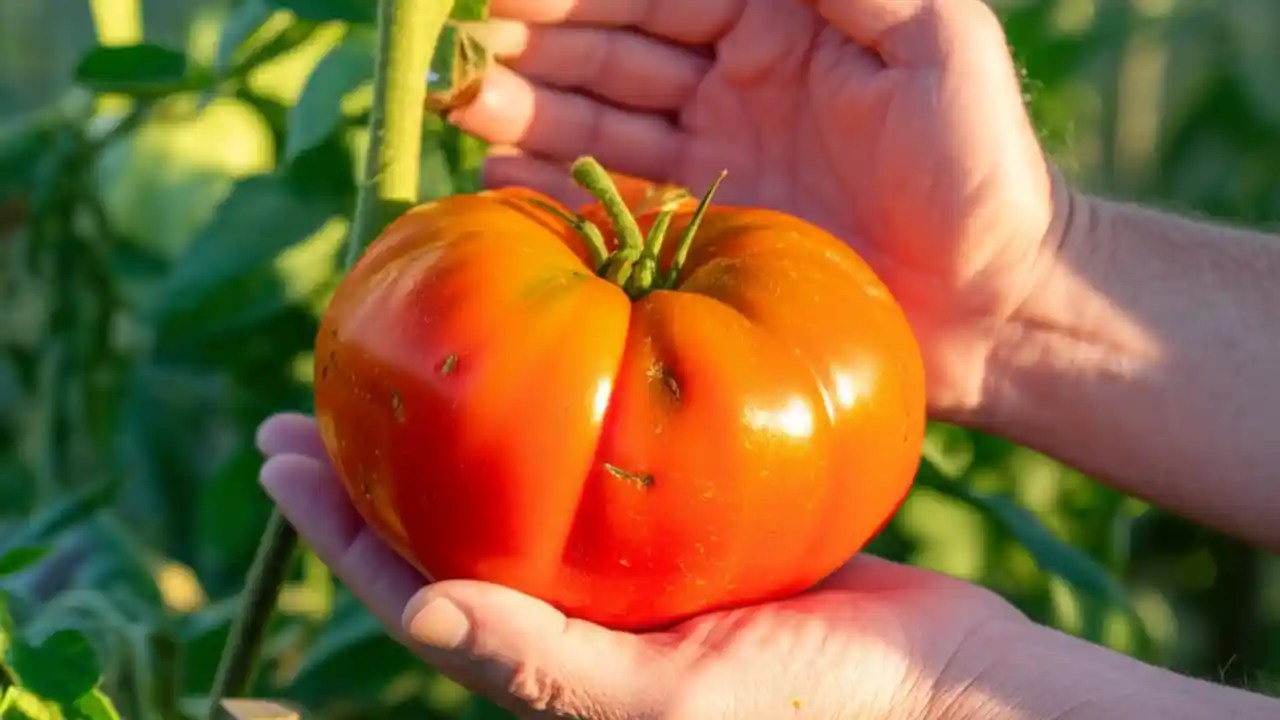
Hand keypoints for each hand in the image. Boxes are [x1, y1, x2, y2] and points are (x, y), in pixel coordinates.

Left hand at [256, 412, 1027, 718]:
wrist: (945, 677)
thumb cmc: (823, 703)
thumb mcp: (680, 697)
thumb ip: (548, 666)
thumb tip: (416, 610)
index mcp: (555, 666)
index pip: (417, 592)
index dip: (337, 529)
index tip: (277, 453)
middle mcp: (579, 617)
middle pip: (449, 532)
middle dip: (372, 473)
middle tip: (309, 399)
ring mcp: (633, 573)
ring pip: (518, 493)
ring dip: (458, 435)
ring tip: (412, 365)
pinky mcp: (690, 532)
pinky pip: (603, 468)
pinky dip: (563, 412)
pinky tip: (558, 356)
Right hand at [454, 0, 1059, 415]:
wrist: (994, 308)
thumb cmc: (980, 167)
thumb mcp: (938, 39)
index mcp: (779, 23)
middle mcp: (733, 84)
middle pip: (616, 50)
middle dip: (537, 44)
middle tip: (464, 57)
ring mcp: (712, 162)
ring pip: (602, 121)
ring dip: (530, 108)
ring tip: (465, 107)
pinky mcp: (701, 235)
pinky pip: (614, 201)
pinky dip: (557, 187)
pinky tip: (503, 174)